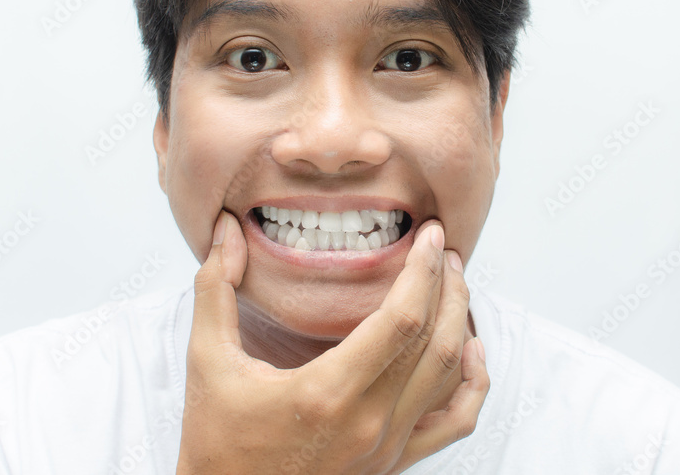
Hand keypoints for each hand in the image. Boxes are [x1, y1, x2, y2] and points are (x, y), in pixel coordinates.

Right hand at [175, 209, 488, 474]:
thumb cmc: (216, 443)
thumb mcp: (207, 361)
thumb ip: (214, 289)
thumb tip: (224, 228)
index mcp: (326, 392)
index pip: (401, 320)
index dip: (423, 271)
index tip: (430, 235)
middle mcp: (367, 423)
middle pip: (434, 341)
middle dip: (445, 284)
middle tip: (442, 245)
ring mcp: (386, 448)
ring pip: (449, 376)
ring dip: (459, 320)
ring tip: (454, 281)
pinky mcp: (393, 464)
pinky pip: (453, 423)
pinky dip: (472, 384)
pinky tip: (472, 351)